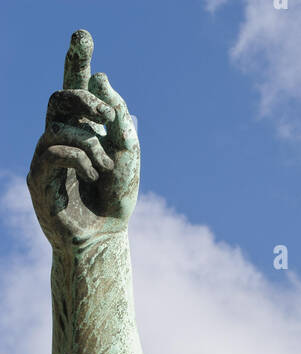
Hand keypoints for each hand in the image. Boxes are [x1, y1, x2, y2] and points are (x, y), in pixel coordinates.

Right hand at [28, 30, 139, 249]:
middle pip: (59, 97)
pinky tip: (93, 174)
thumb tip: (102, 78)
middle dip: (82, 97)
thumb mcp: (127, 156)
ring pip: (59, 126)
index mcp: (83, 127)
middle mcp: (61, 137)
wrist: (105, 238)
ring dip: (90, 143)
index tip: (83, 34)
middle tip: (105, 113)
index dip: (77, 60)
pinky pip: (54, 150)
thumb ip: (119, 120)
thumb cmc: (115, 198)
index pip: (76, 87)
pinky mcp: (38, 177)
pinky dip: (79, 157)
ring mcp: (46, 156)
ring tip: (106, 167)